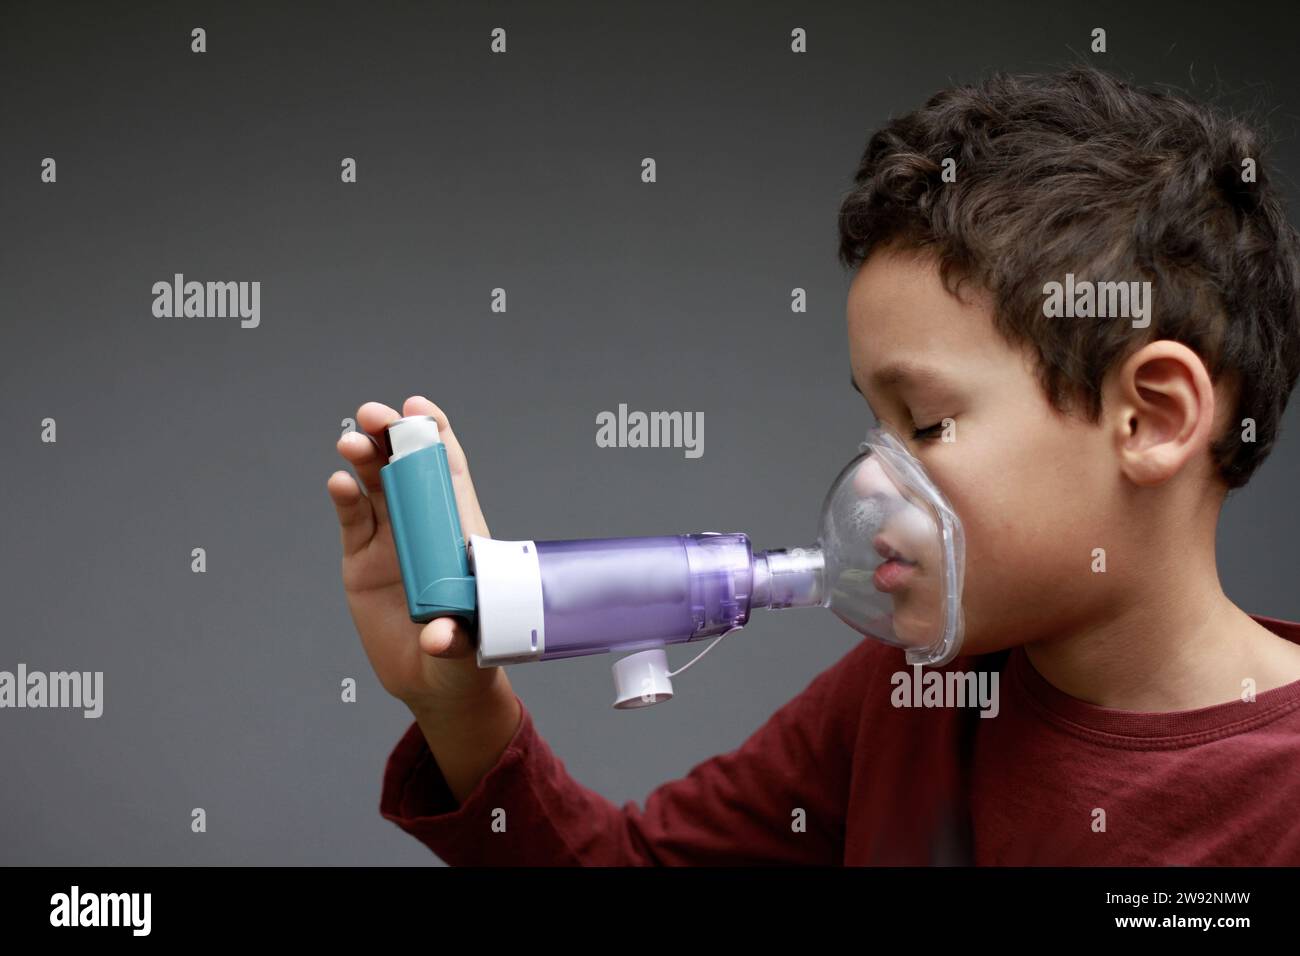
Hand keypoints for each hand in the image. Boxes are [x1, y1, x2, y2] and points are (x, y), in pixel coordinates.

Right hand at [327, 396, 506, 712]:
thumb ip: (455, 642)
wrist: (434, 685)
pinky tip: (339, 483)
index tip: (419, 410)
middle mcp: (426, 530)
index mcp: (459, 535)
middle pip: (408, 470)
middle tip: (374, 416)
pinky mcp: (362, 560)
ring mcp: (392, 542)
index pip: (451, 475)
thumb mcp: (469, 653)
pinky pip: (353, 520)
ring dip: (365, 460)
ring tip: (352, 443)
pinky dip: (345, 499)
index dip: (437, 438)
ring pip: (376, 487)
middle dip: (392, 437)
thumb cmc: (467, 659)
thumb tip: (439, 638)